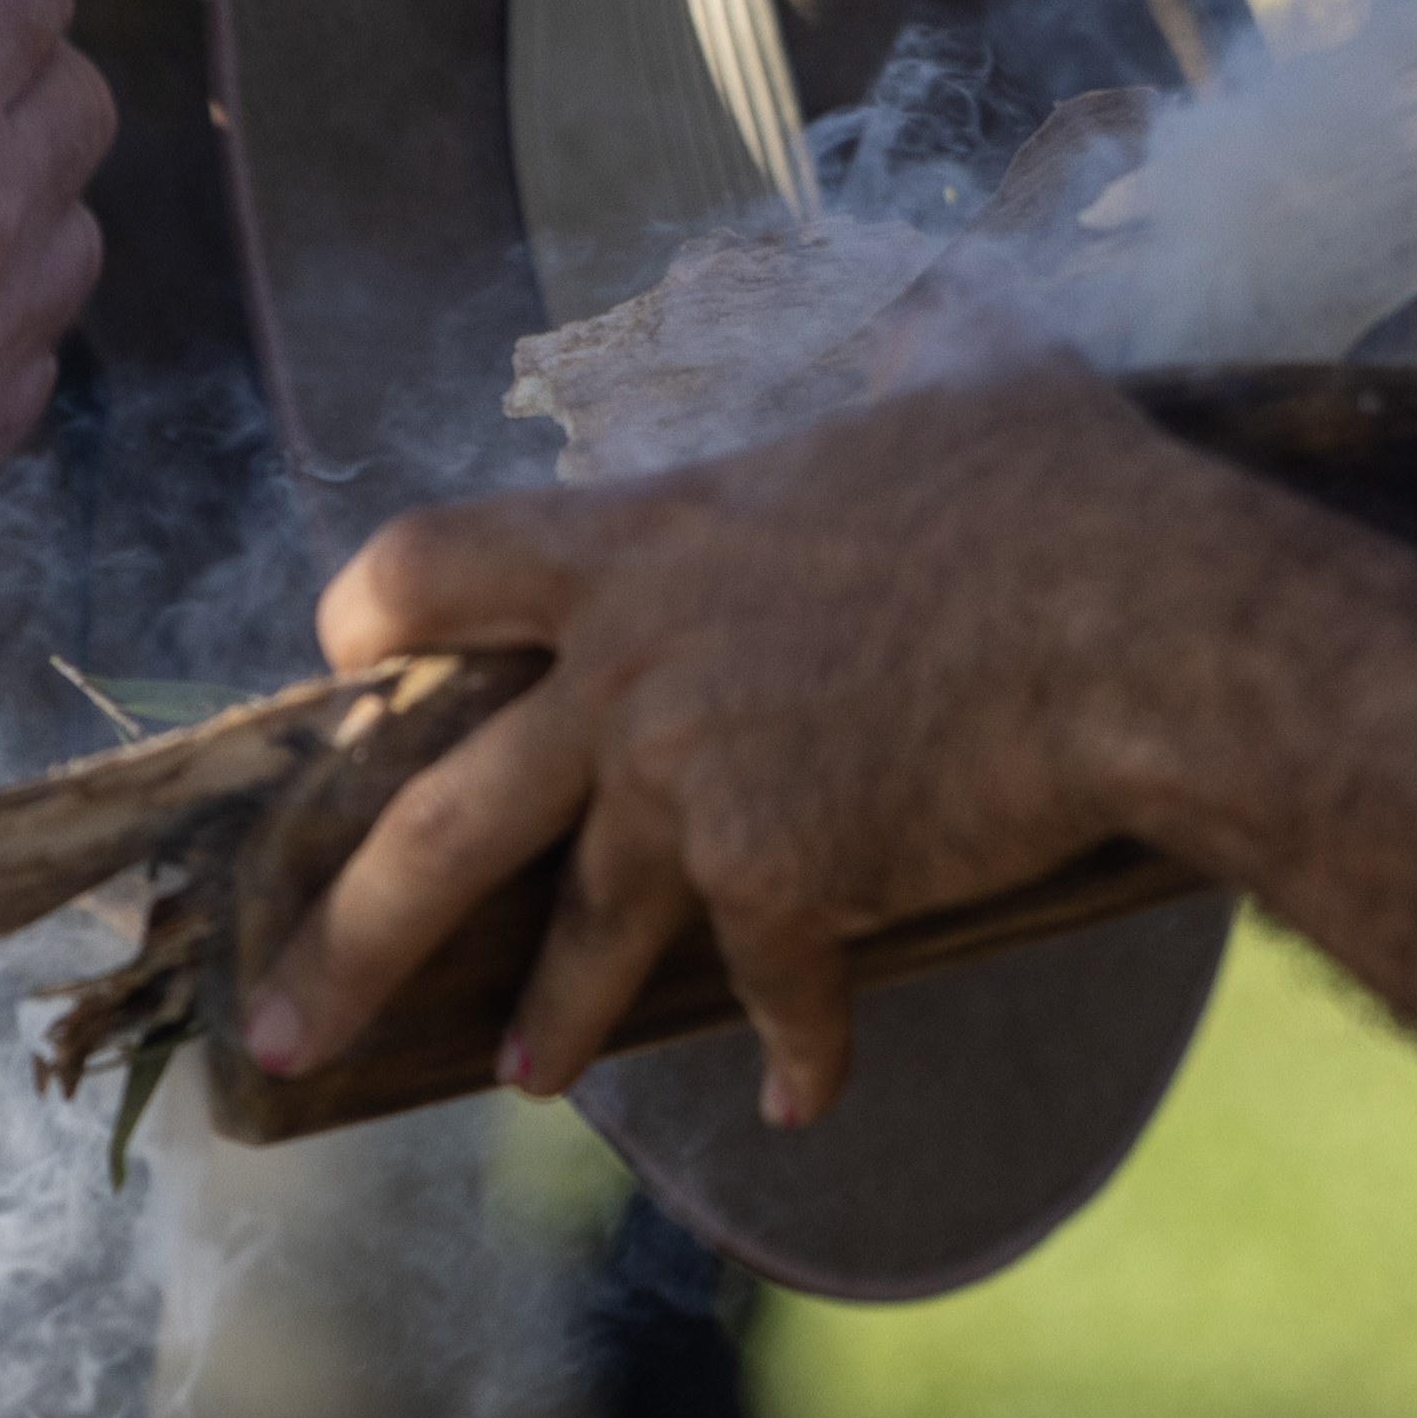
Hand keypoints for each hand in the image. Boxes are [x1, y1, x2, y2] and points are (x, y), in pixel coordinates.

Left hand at [254, 365, 1256, 1125]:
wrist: (1140, 629)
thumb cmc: (1060, 489)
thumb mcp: (961, 369)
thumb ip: (906, 354)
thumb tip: (934, 324)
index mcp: (645, 545)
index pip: (429, 566)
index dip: (371, 618)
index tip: (344, 668)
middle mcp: (635, 676)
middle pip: (435, 825)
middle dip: (345, 945)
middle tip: (276, 1028)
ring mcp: (699, 790)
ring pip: (581, 932)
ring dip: (550, 1021)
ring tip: (522, 1080)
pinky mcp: (785, 887)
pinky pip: (775, 994)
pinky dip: (797, 1050)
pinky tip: (804, 1094)